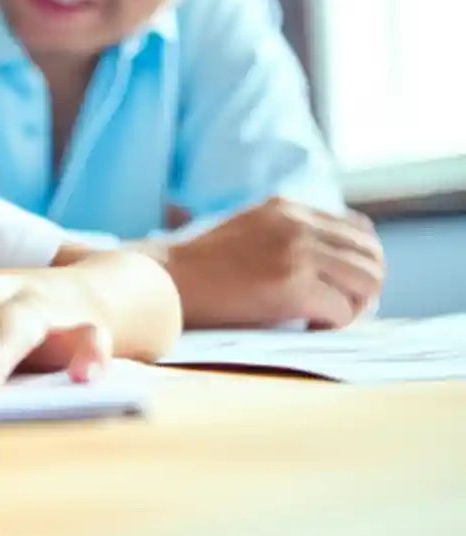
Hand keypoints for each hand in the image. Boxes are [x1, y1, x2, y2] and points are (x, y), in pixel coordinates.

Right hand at [168, 197, 383, 329]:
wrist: (162, 280)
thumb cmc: (196, 269)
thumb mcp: (246, 234)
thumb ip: (285, 237)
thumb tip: (331, 269)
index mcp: (286, 208)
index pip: (358, 230)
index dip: (358, 263)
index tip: (338, 287)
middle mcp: (297, 224)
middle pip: (372, 256)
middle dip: (362, 289)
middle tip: (336, 310)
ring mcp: (297, 253)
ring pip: (368, 282)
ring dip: (352, 307)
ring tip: (321, 319)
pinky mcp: (292, 286)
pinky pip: (343, 310)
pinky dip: (331, 325)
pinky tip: (305, 326)